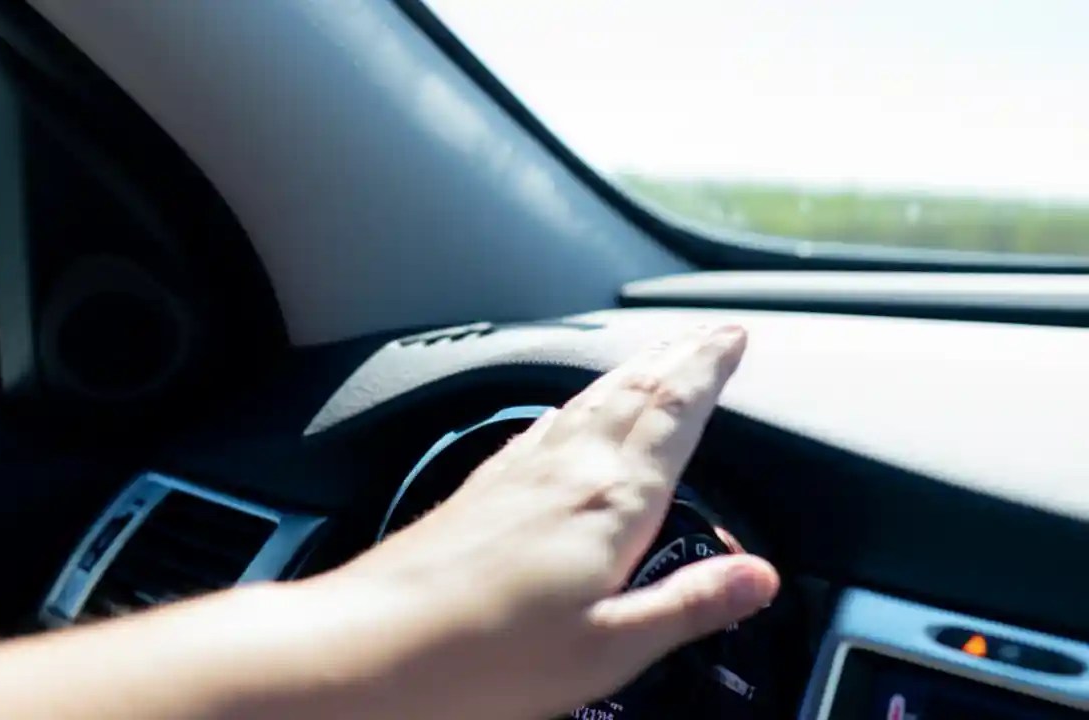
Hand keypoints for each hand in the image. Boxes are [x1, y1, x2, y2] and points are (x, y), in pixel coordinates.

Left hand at [330, 325, 779, 718]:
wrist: (374, 644)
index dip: (707, 370)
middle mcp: (564, 471)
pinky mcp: (483, 488)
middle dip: (677, 357)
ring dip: (631, 371)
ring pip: (588, 401)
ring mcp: (518, 473)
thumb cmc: (484, 658)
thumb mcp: (609, 649)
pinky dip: (577, 403)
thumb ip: (689, 604)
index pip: (673, 413)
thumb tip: (758, 578)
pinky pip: (545, 424)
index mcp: (608, 503)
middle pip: (633, 392)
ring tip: (656, 356)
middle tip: (707, 333)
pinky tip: (569, 412)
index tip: (732, 338)